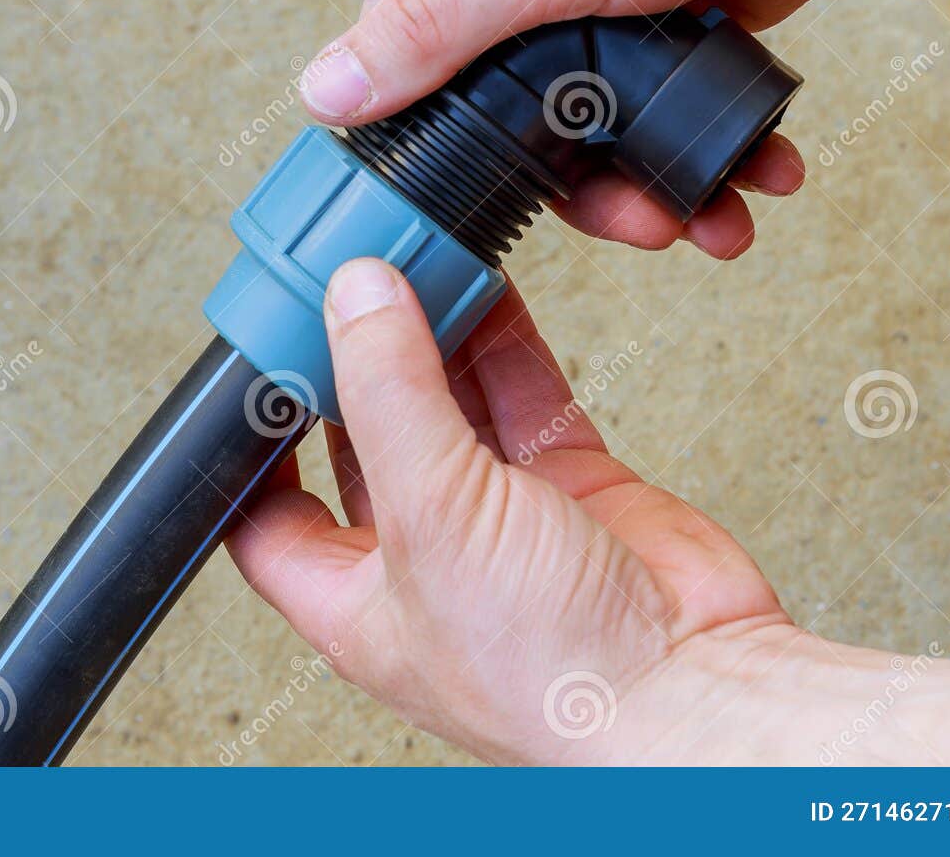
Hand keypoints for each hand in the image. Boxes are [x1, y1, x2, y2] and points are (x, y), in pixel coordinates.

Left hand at [227, 259, 949, 765]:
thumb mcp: (434, 519)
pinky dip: (504, 338)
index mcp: (354, 598)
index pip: (269, 511)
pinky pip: (521, 393)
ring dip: (430, 332)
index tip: (256, 358)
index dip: (252, 440)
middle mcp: (419, 557)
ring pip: (446, 400)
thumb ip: (389, 396)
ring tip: (410, 260)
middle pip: (363, 435)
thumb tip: (355, 299)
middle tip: (341, 280)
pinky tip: (485, 284)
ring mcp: (498, 516)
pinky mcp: (568, 485)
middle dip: (351, 358)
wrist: (697, 689)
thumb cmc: (556, 673)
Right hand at [294, 0, 872, 257]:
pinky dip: (720, 160)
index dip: (435, 157)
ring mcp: (607, 22)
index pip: (410, 77)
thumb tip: (326, 89)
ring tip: (715, 218)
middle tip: (640, 224)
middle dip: (588, 198)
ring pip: (609, 145)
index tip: (472, 220)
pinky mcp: (679, 40)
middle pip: (524, 136)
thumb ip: (430, 27)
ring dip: (666, 192)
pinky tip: (757, 173)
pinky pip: (681, 126)